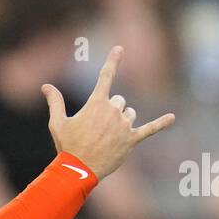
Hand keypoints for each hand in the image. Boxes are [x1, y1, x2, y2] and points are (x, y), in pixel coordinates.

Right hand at [42, 46, 174, 179]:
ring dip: (122, 121)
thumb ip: (55, 102)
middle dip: (111, 110)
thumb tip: (46, 86)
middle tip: (98, 128)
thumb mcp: (57, 122)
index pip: (106, 76)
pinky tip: (172, 118)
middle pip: (119, 101)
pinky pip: (150, 129)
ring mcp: (124, 126)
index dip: (113, 61)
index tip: (119, 49)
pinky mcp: (132, 140)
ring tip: (108, 137)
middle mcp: (113, 111)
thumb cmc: (67, 145)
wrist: (79, 169)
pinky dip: (161, 123)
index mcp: (96, 103)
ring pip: (130, 114)